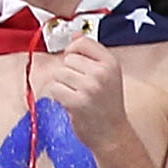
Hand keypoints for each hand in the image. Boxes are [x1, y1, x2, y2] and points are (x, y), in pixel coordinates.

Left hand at [31, 31, 130, 153]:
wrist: (112, 134)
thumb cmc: (107, 104)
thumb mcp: (107, 75)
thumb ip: (90, 55)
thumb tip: (74, 34)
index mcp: (111, 63)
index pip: (82, 42)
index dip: (72, 50)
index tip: (73, 61)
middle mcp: (102, 73)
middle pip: (67, 59)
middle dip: (67, 73)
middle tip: (79, 87)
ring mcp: (90, 87)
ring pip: (58, 74)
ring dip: (61, 85)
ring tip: (76, 95)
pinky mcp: (77, 102)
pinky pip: (54, 89)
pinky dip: (58, 96)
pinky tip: (70, 104)